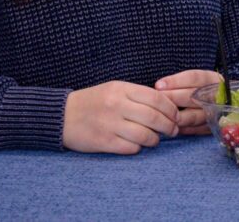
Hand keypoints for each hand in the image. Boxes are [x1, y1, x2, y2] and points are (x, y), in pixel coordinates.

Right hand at [63, 81, 179, 154]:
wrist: (61, 115)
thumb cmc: (93, 102)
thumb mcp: (114, 89)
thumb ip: (137, 95)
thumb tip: (165, 105)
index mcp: (122, 89)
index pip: (156, 98)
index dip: (171, 109)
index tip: (176, 116)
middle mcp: (117, 105)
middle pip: (154, 117)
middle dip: (169, 126)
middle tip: (173, 131)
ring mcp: (110, 124)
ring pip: (144, 135)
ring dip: (155, 139)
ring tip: (155, 140)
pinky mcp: (103, 142)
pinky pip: (130, 148)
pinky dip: (138, 148)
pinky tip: (138, 145)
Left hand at [155, 69, 222, 134]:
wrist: (228, 103)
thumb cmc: (204, 89)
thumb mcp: (199, 80)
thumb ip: (183, 83)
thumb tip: (159, 87)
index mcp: (213, 79)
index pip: (194, 78)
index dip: (175, 81)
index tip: (158, 85)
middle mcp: (217, 95)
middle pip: (192, 96)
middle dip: (171, 98)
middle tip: (156, 100)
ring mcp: (216, 112)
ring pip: (193, 116)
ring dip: (174, 116)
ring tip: (161, 115)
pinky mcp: (213, 127)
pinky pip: (196, 129)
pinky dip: (182, 128)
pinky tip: (170, 125)